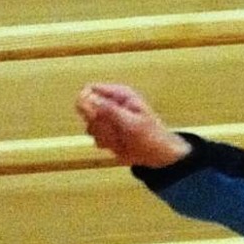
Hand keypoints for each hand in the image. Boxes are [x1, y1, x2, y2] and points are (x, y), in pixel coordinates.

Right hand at [76, 82, 192, 170]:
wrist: (156, 154)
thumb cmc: (149, 135)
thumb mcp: (130, 122)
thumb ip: (109, 111)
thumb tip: (88, 98)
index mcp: (119, 94)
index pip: (91, 89)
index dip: (87, 103)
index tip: (95, 117)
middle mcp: (111, 104)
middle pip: (87, 110)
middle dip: (99, 124)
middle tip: (114, 131)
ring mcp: (108, 118)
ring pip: (90, 126)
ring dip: (104, 136)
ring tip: (120, 139)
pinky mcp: (106, 131)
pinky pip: (95, 137)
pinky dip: (106, 143)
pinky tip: (119, 144)